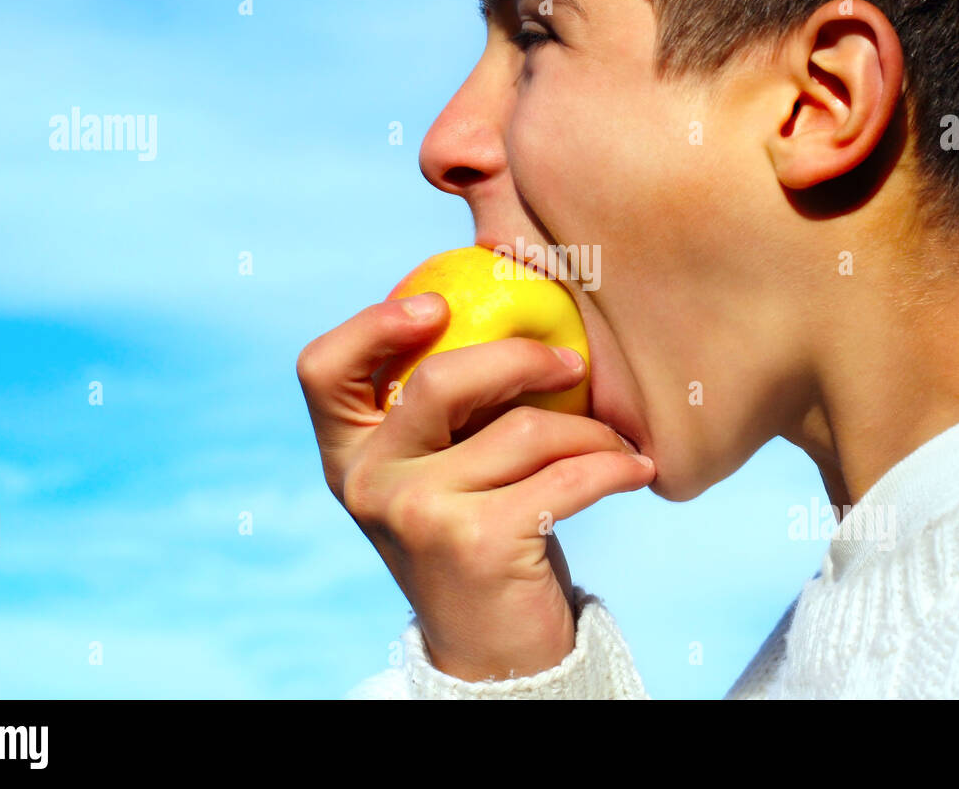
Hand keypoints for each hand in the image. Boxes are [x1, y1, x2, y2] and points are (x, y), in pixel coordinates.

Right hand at [296, 293, 653, 680]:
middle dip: (520, 359)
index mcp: (351, 454)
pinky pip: (566, 477)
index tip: (435, 306)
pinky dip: (612, 468)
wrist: (494, 653)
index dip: (371, 325)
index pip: (323, 371)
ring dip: (588, 430)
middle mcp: (369, 483)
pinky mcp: (476, 544)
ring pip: (524, 429)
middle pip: (439, 381)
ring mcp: (417, 514)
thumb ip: (443, 409)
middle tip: (571, 363)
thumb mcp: (439, 472)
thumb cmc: (477, 538)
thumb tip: (514, 311)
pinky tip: (635, 470)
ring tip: (614, 442)